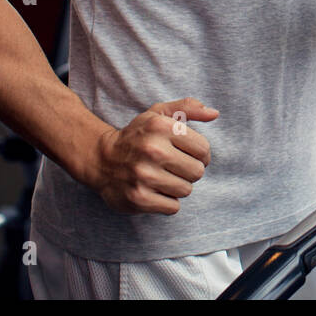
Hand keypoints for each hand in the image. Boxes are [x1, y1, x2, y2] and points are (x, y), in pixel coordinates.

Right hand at [88, 97, 217, 214]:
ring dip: (178, 186)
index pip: (204, 149)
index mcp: (161, 127)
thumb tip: (214, 114)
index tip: (188, 154)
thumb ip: (187, 108)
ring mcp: (144, 176)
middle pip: (197, 171)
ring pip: (186, 190)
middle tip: (174, 167)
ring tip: (162, 177)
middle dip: (189, 171)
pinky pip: (173, 207)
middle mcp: (153, 150)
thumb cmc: (137, 136)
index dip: (200, 154)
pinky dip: (167, 202)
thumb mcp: (158, 114)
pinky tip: (154, 190)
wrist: (101, 159)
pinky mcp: (139, 198)